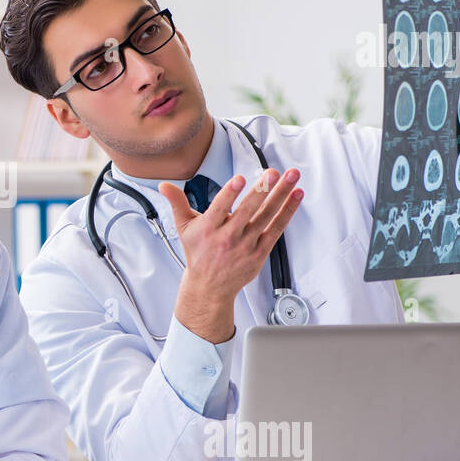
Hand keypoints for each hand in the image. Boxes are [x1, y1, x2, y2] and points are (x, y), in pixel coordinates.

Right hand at [159, 169, 303, 342]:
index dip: (229, 194)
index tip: (239, 180)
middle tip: (273, 173)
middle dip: (262, 191)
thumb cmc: (198, 254)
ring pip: (267, 216)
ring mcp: (246, 245)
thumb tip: (164, 186)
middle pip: (248, 211)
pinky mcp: (260, 252)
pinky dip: (287, 212)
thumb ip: (177, 203)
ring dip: (281, 195)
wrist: (209, 287)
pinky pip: (276, 229)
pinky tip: (295, 196)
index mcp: (208, 229)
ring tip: (291, 177)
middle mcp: (228, 237)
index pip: (219, 209)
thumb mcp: (184, 228)